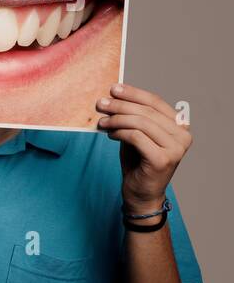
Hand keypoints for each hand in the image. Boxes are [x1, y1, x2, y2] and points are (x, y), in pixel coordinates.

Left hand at [96, 83, 191, 213]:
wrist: (141, 193)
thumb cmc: (138, 163)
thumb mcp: (136, 135)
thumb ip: (132, 118)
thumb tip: (114, 96)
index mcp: (180, 126)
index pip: (155, 102)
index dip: (133, 93)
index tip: (113, 89)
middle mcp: (183, 136)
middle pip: (147, 111)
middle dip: (120, 105)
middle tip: (100, 104)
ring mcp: (176, 148)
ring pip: (140, 123)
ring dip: (116, 119)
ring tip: (101, 122)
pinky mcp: (162, 159)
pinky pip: (136, 137)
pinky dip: (119, 133)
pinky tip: (110, 134)